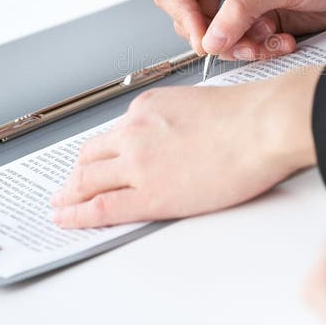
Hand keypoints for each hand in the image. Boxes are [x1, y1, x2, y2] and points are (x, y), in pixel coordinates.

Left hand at [51, 69, 318, 227]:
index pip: (111, 135)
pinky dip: (76, 214)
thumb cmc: (249, 116)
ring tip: (61, 207)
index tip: (88, 164)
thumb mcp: (199, 105)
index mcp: (148, 108)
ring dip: (69, 195)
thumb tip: (175, 143)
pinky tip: (65, 219)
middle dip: (75, 174)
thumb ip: (175, 123)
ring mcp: (138, 163)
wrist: (264, 126)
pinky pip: (100, 207)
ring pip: (87, 180)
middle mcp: (135, 131)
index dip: (95, 155)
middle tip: (67, 188)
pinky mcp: (149, 194)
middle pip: (90, 156)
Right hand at [154, 0, 325, 61]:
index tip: (204, 38)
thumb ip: (242, 10)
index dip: (183, 17)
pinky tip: (286, 41)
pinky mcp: (264, 24)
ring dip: (245, 48)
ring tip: (273, 40)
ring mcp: (247, 5)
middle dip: (220, 38)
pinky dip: (263, 51)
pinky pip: (247, 48)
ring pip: (221, 41)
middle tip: (247, 41)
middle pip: (195, 22)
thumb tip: (210, 38)